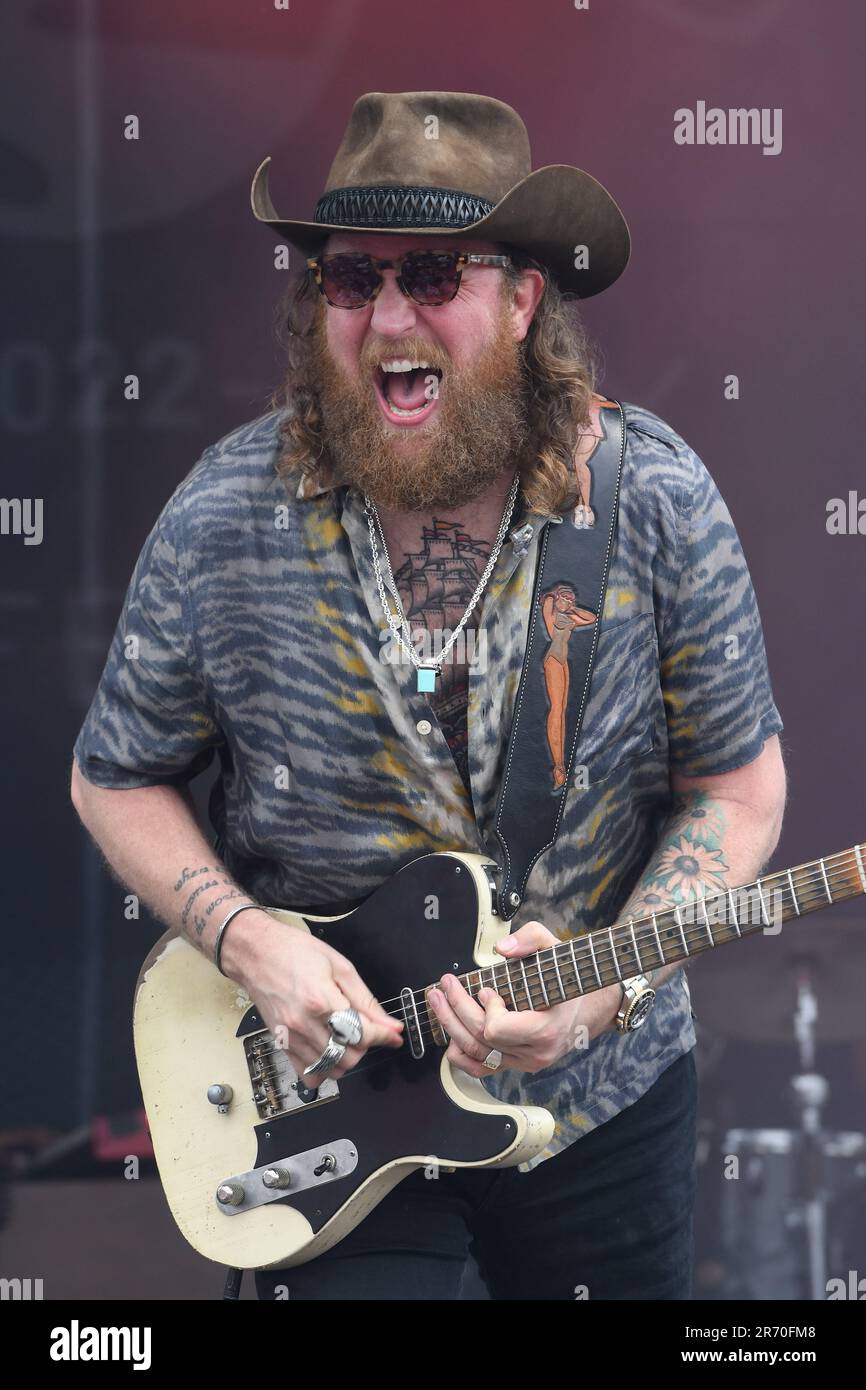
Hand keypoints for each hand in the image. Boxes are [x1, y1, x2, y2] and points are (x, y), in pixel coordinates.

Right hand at [222, 910, 403, 1080]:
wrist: (256, 953)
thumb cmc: (294, 952)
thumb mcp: (340, 966)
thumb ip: (366, 1000)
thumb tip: (390, 1025)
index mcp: (321, 1000)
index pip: (362, 1034)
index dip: (384, 1036)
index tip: (393, 1034)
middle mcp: (304, 1024)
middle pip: (349, 1057)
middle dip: (365, 1046)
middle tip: (365, 1029)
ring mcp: (290, 1038)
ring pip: (332, 1070)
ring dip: (347, 1058)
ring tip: (346, 1037)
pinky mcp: (281, 1045)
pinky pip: (308, 1076)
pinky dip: (324, 1070)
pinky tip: (328, 1051)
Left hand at [428, 920, 622, 1078]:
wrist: (590, 1008)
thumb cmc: (570, 980)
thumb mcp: (556, 950)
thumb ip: (531, 940)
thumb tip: (502, 948)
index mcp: (545, 1030)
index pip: (497, 1029)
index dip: (485, 1009)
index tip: (486, 989)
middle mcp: (534, 1053)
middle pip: (481, 1039)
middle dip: (455, 1009)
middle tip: (444, 985)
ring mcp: (524, 1062)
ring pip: (476, 1054)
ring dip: (451, 1027)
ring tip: (438, 1002)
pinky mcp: (516, 1064)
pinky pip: (481, 1068)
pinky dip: (461, 1054)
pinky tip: (450, 1033)